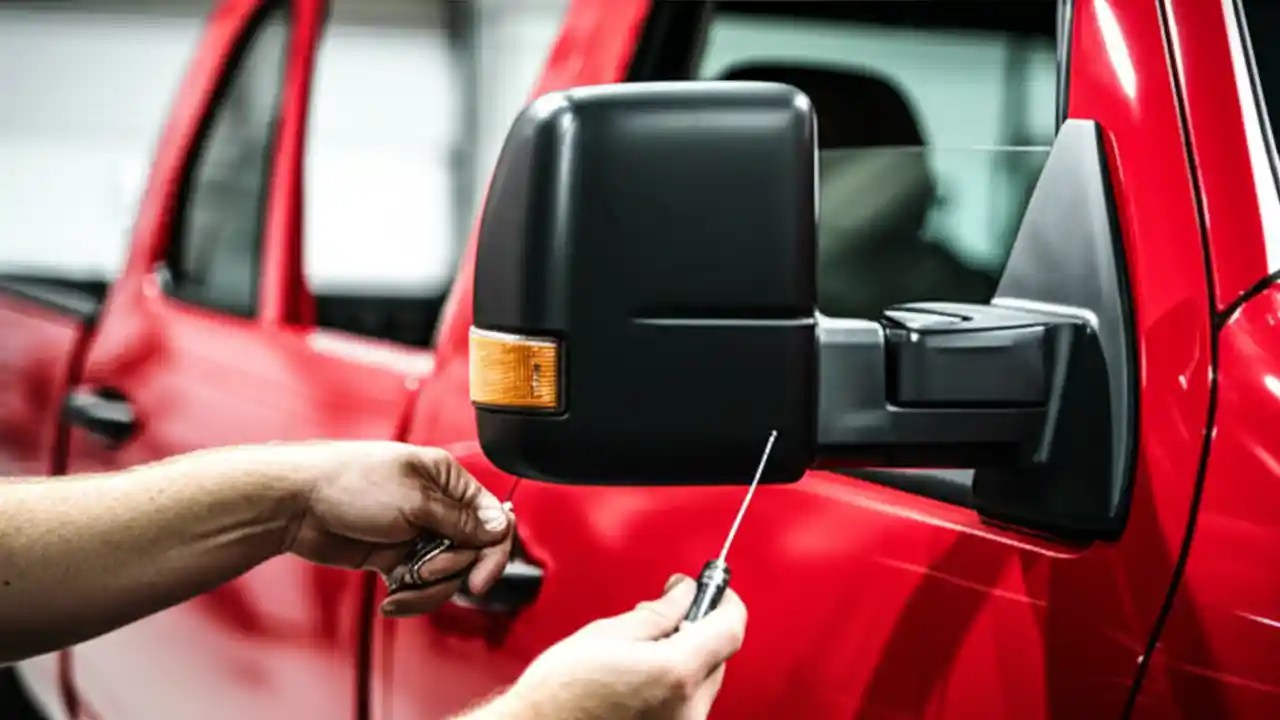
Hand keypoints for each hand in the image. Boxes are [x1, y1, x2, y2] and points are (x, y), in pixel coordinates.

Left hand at [267, 441, 513, 615]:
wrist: (297, 503)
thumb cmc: (349, 483)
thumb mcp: (415, 500)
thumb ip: (461, 521)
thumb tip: (500, 527)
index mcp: (447, 480)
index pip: (493, 520)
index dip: (493, 552)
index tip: (480, 579)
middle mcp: (436, 507)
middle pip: (472, 553)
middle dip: (451, 570)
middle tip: (425, 571)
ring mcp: (416, 534)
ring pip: (446, 575)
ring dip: (428, 589)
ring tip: (402, 587)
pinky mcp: (395, 557)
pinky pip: (420, 585)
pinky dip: (410, 597)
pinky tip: (391, 597)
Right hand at [475, 574, 746, 719]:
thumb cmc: (560, 693)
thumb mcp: (608, 634)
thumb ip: (658, 612)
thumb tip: (685, 593)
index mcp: (676, 672)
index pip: (731, 628)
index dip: (725, 601)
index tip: (714, 589)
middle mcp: (688, 707)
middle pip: (718, 655)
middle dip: (699, 628)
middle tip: (668, 611)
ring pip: (703, 680)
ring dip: (686, 657)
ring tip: (643, 650)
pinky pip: (688, 703)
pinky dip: (675, 683)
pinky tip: (642, 677)